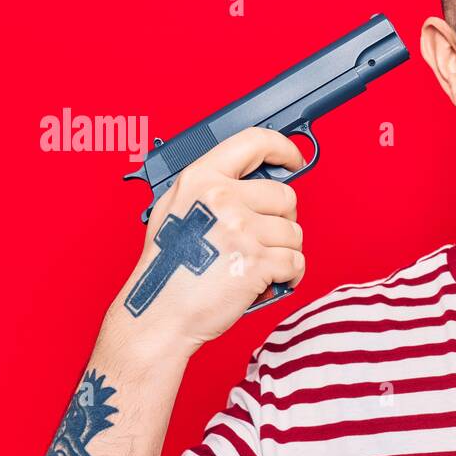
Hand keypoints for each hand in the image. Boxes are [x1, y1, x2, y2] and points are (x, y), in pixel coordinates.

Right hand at [106, 127, 307, 357]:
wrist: (160, 314)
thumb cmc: (168, 269)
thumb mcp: (176, 210)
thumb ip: (212, 189)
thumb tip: (256, 180)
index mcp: (200, 179)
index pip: (254, 142)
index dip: (282, 148)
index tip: (293, 159)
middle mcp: (221, 198)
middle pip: (286, 195)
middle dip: (282, 220)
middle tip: (264, 239)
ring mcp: (240, 229)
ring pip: (294, 232)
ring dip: (284, 252)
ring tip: (257, 265)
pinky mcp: (257, 261)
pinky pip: (296, 262)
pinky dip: (289, 276)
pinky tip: (267, 282)